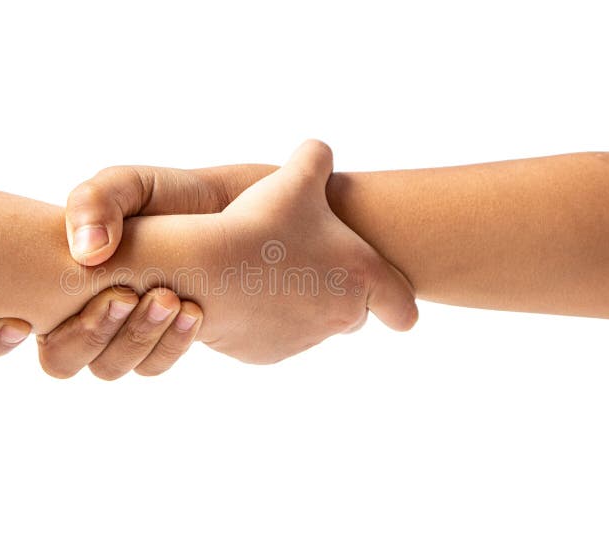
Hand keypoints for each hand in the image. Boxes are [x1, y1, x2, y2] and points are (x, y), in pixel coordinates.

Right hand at [0, 164, 272, 377]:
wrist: (231, 214)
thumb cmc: (168, 198)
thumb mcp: (131, 186)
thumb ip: (96, 202)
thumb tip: (86, 253)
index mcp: (52, 279)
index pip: (2, 321)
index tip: (18, 320)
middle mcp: (79, 314)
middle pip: (59, 358)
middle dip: (87, 333)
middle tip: (122, 295)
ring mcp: (120, 335)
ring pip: (106, 368)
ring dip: (134, 338)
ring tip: (169, 297)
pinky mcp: (158, 345)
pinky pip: (152, 366)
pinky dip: (170, 344)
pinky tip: (193, 310)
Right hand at [171, 139, 417, 362]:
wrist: (206, 268)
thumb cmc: (259, 222)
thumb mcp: (297, 175)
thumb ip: (318, 158)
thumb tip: (319, 153)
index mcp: (361, 279)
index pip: (403, 310)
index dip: (399, 306)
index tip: (395, 308)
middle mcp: (339, 318)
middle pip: (351, 315)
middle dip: (335, 294)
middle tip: (307, 264)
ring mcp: (303, 341)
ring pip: (309, 326)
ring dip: (296, 304)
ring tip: (265, 270)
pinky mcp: (266, 355)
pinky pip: (271, 337)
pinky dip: (262, 319)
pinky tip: (241, 291)